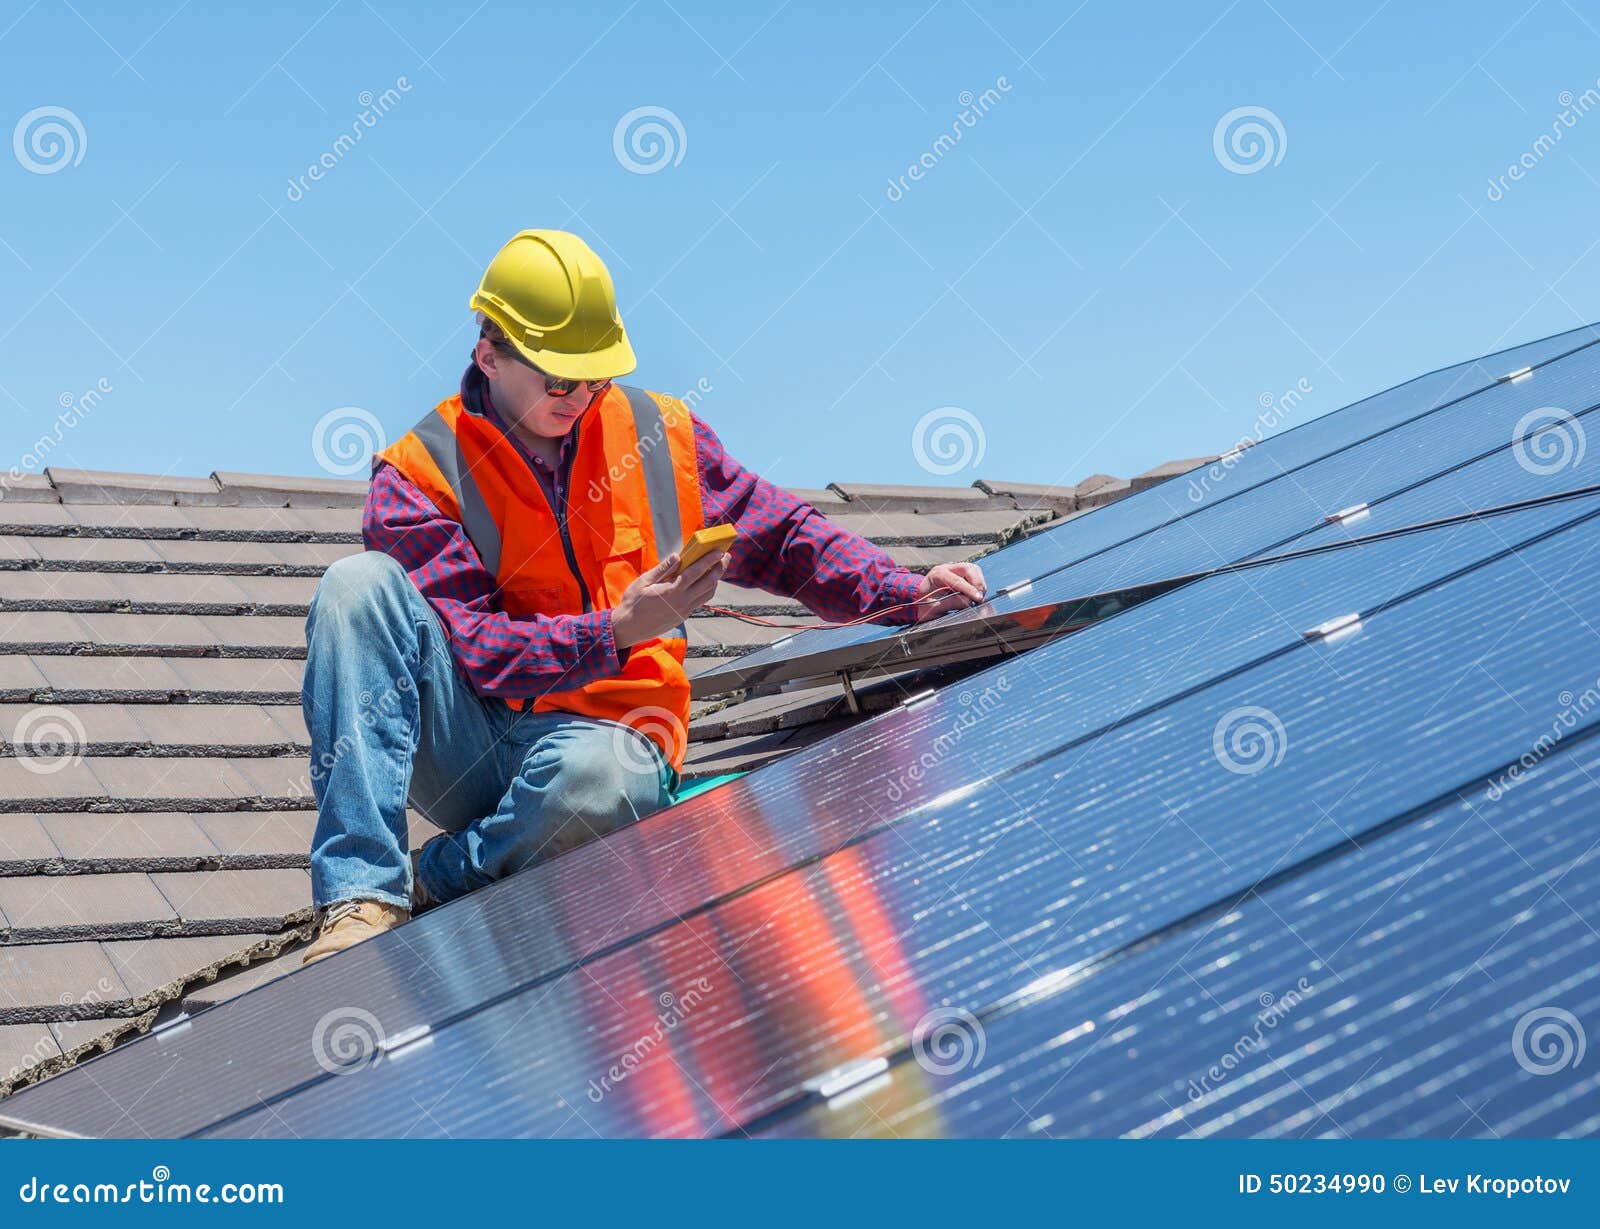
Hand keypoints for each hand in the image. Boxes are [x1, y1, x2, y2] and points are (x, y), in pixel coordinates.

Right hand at [611, 549, 729, 647]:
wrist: (629, 628)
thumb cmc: (633, 603)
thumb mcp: (644, 582)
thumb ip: (663, 569)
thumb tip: (677, 556)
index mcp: (672, 591)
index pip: (696, 572)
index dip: (709, 560)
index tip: (719, 551)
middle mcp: (682, 602)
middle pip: (708, 582)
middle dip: (719, 568)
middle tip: (726, 556)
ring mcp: (684, 610)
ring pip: (708, 593)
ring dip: (716, 579)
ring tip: (718, 567)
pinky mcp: (683, 616)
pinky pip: (701, 600)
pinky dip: (707, 589)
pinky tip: (705, 581)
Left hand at [913, 562, 985, 621]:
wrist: (918, 600)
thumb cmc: (923, 604)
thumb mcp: (934, 607)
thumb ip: (951, 603)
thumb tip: (968, 602)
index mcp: (937, 574)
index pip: (957, 580)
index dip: (969, 589)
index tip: (977, 598)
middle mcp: (947, 568)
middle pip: (969, 568)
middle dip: (978, 582)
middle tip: (980, 597)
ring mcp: (955, 570)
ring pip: (974, 570)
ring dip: (979, 583)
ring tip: (978, 597)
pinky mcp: (960, 575)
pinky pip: (974, 576)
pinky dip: (978, 585)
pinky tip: (975, 595)